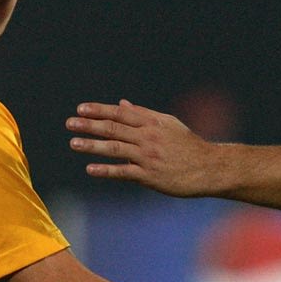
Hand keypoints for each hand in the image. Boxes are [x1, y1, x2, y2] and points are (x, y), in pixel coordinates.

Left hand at [67, 100, 213, 195]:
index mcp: (152, 123)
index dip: (99, 110)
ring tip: (74, 143)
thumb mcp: (168, 124)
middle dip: (90, 125)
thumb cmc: (189, 146)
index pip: (120, 114)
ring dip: (93, 145)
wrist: (210, 168)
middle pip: (114, 129)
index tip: (81, 109)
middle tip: (70, 123)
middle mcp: (148, 138)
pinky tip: (90, 168)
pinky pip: (124, 172)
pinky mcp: (149, 176)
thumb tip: (122, 104)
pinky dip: (107, 170)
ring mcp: (148, 157)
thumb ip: (143, 115)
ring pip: (116, 148)